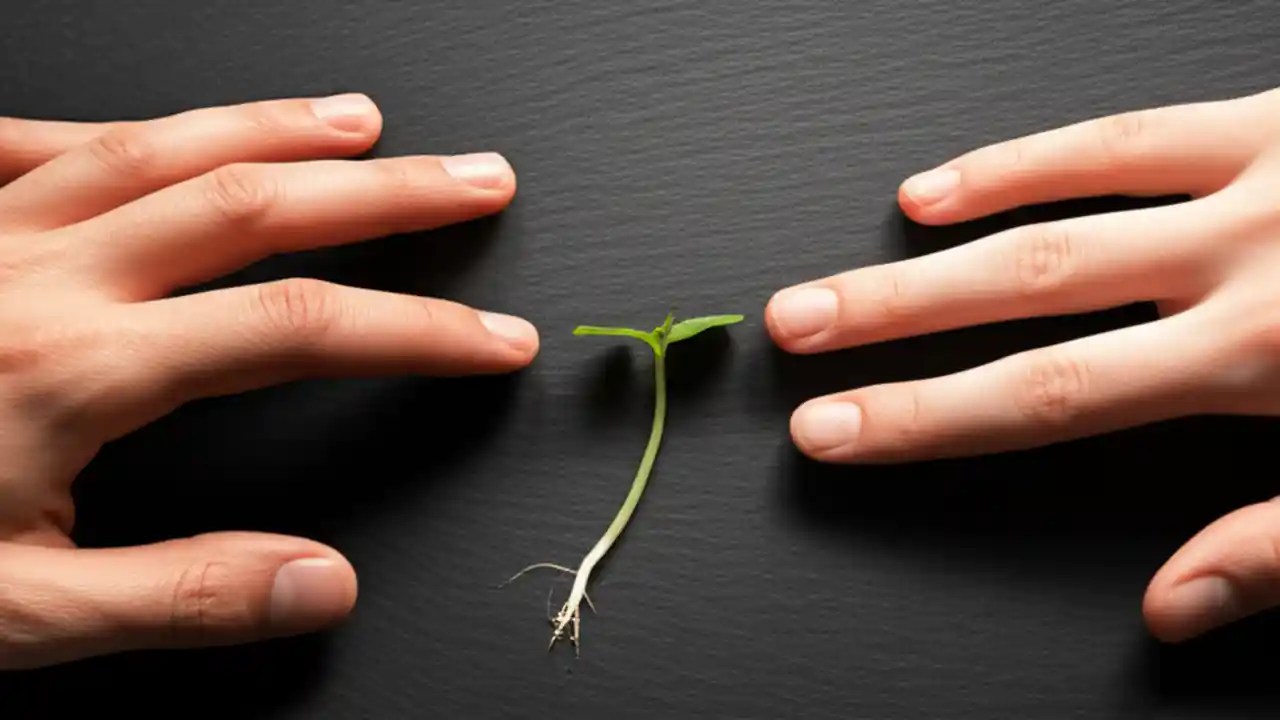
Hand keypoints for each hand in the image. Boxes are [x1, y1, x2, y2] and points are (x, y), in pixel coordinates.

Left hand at [0, 94, 537, 668]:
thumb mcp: (10, 614)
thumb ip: (179, 596)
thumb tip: (324, 583)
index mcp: (74, 371)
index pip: (299, 332)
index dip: (418, 332)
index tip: (495, 340)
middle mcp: (42, 276)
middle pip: (257, 205)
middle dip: (388, 193)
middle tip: (477, 180)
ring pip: (161, 145)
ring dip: (279, 128)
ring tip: (364, 123)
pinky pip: (34, 138)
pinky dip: (120, 126)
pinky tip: (172, 124)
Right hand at [766, 86, 1279, 642]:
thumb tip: (1166, 609)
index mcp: (1268, 357)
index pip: (1050, 398)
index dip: (927, 418)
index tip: (834, 427)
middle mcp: (1242, 258)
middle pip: (1026, 290)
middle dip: (894, 317)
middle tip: (794, 327)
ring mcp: (1256, 176)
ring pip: (1062, 203)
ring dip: (943, 237)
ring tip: (854, 262)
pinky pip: (1130, 131)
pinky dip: (1033, 154)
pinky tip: (956, 175)